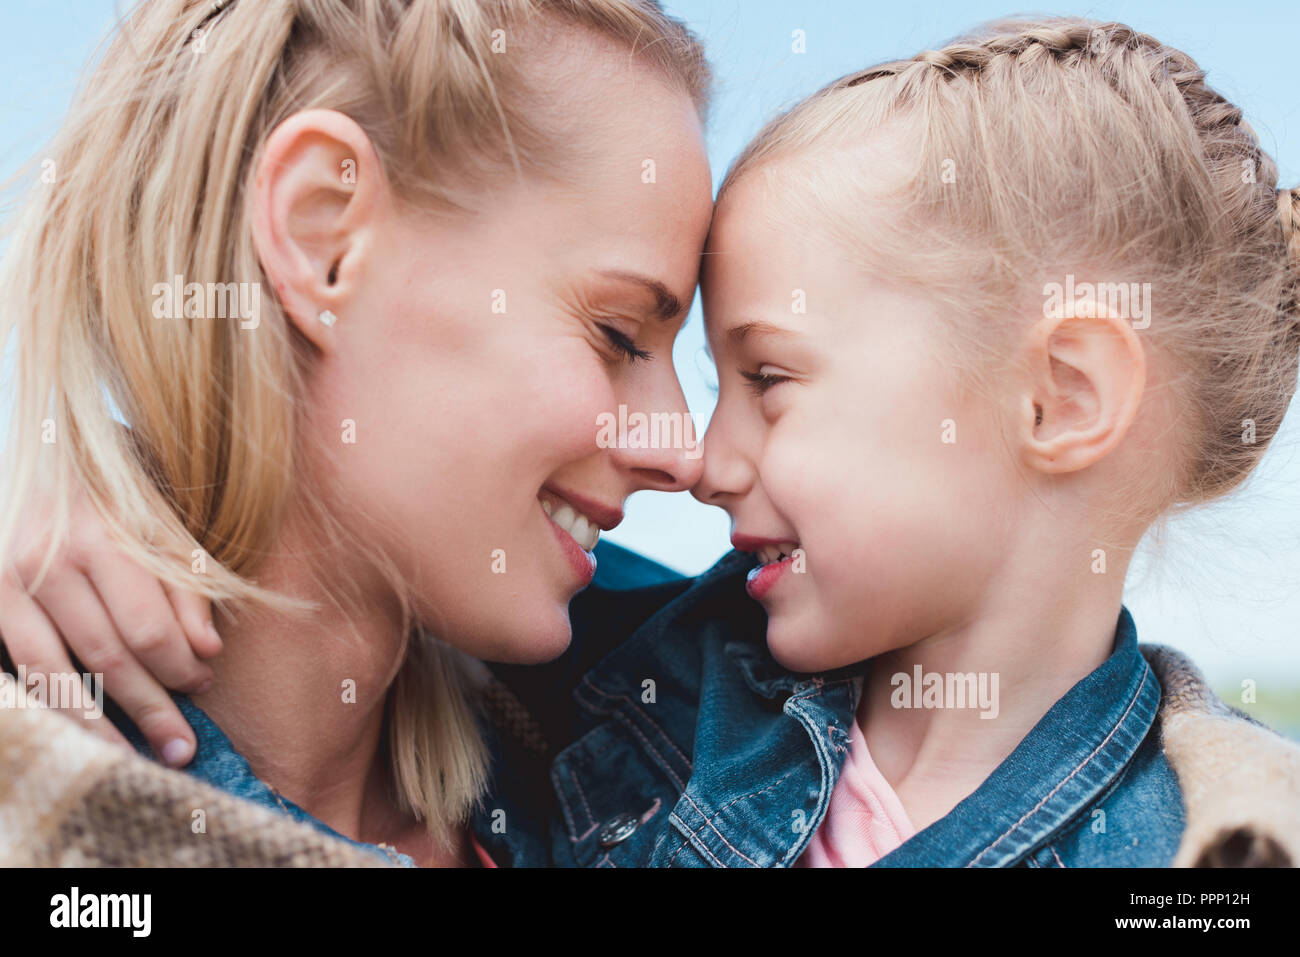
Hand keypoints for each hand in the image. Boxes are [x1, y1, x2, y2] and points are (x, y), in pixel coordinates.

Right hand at [0, 490, 219, 765]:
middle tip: (180, 748)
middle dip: (149, 706)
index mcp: (103, 537)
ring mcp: (6, 583)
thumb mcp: (163, 524)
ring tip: (130, 760)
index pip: (147, 627)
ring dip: (96, 726)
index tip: (201, 685)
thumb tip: (208, 651)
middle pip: (106, 656)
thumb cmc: (116, 493)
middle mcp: (48, 561)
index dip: (178, 666)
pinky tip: (76, 733)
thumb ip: (187, 587)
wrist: (46, 455)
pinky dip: (49, 706)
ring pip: (53, 675)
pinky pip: (17, 670)